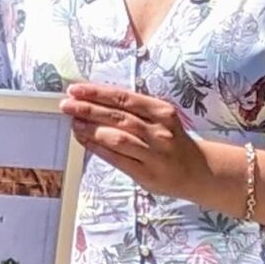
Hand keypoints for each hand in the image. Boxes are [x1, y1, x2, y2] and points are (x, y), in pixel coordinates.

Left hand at [60, 83, 217, 204]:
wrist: (198, 171)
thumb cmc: (173, 141)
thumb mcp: (161, 119)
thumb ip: (135, 111)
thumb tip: (96, 102)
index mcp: (162, 112)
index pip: (124, 98)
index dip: (97, 92)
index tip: (76, 89)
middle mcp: (160, 131)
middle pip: (118, 116)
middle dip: (88, 109)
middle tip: (66, 104)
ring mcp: (154, 154)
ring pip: (117, 137)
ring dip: (91, 129)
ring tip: (73, 122)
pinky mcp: (146, 174)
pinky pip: (117, 159)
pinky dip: (98, 149)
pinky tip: (85, 141)